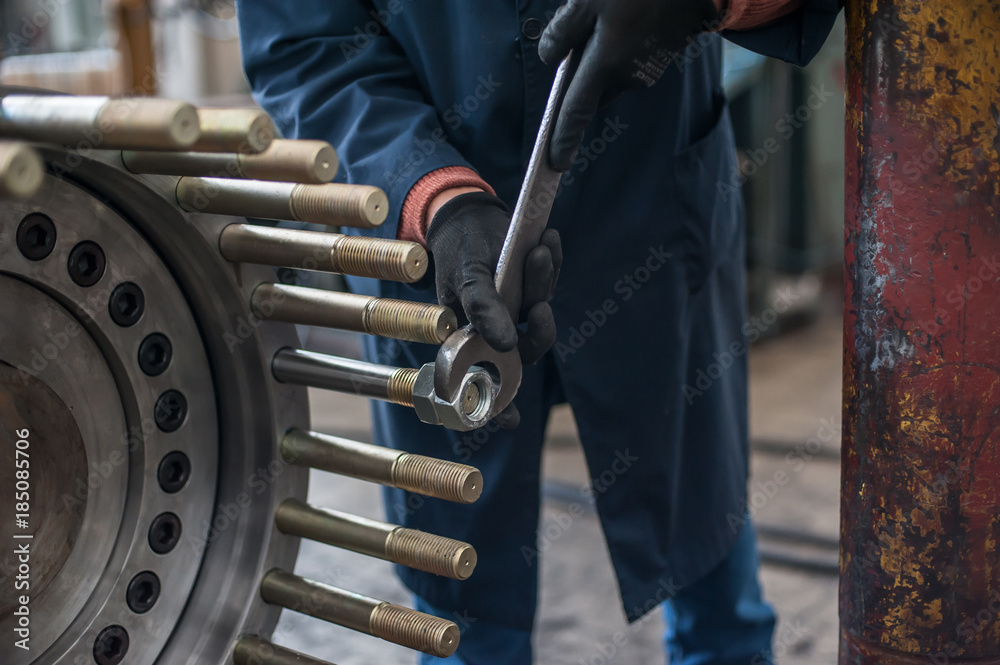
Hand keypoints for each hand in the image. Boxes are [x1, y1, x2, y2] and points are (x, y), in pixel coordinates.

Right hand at [426, 191, 561, 426]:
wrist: (468, 214)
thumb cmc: (459, 249)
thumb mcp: (466, 277)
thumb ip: (482, 309)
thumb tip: (504, 345)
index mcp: (472, 334)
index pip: (487, 378)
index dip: (499, 404)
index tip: (511, 421)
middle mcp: (497, 327)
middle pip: (530, 348)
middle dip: (541, 330)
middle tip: (540, 306)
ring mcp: (518, 307)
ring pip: (543, 309)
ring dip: (545, 281)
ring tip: (539, 250)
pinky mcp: (534, 284)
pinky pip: (552, 281)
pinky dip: (554, 261)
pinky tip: (548, 239)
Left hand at [539, 0, 720, 169]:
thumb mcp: (587, 0)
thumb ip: (562, 32)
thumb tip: (549, 57)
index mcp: (604, 65)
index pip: (576, 112)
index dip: (563, 138)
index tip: (557, 162)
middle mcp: (627, 77)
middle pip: (593, 91)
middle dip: (581, 79)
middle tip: (577, 39)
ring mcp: (647, 70)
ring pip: (610, 73)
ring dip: (600, 57)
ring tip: (604, 17)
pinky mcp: (660, 59)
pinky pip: (628, 61)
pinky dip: (619, 47)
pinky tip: (624, 17)